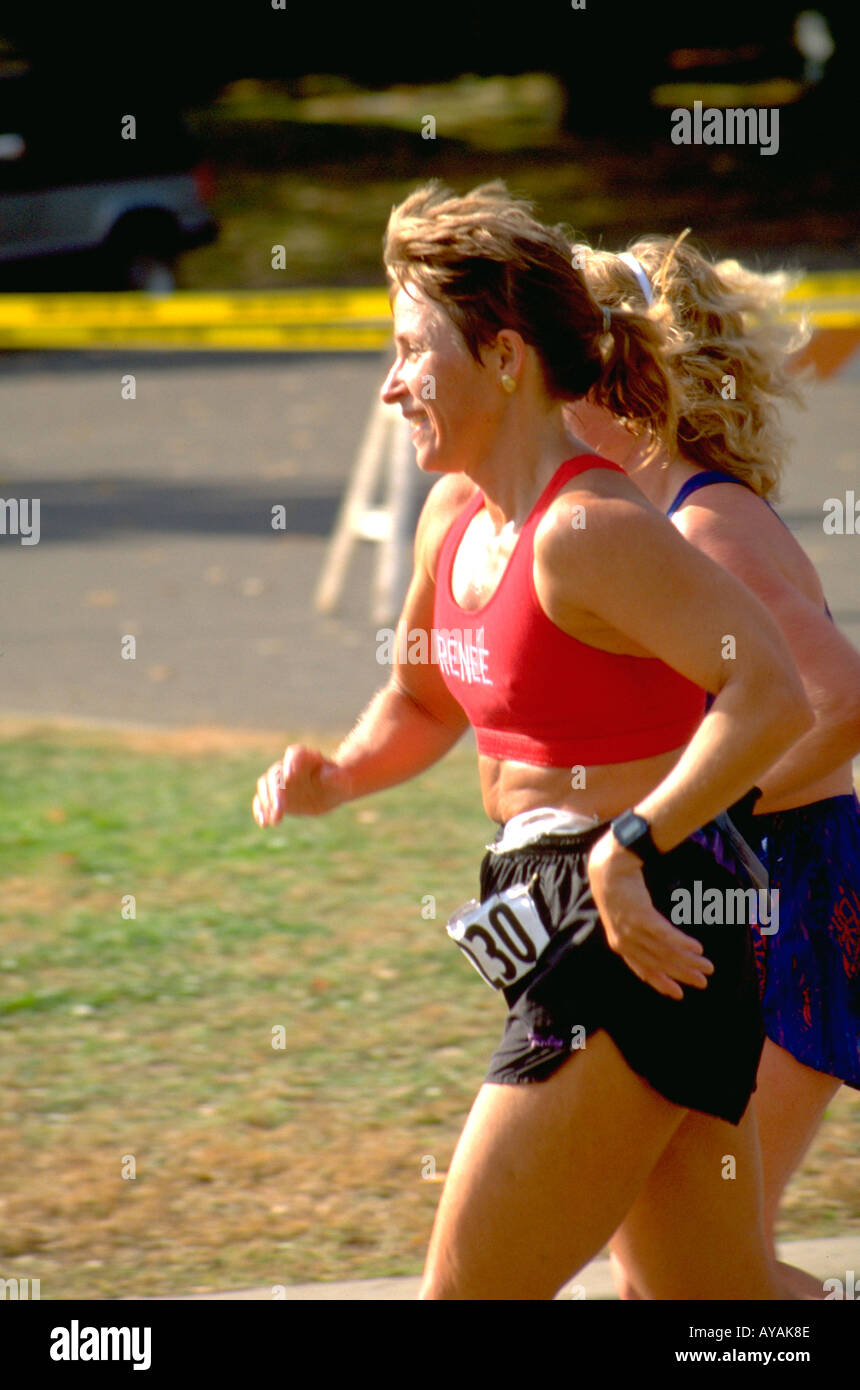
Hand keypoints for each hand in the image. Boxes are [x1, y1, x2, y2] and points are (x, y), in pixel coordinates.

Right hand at [252, 744, 346, 825]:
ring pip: (265, 787)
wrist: (332, 790)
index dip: (290, 763)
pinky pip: (263, 801)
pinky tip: (264, 823)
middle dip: (275, 790)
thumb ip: (335, 776)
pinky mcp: (275, 796)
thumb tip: (326, 775)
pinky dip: (261, 811)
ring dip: (266, 803)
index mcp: (306, 757)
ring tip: (275, 820)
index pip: (294, 754)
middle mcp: (288, 766)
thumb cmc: (339, 781)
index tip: (289, 775)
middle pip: (275, 774)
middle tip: (280, 808)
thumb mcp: (342, 779)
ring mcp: (280, 781)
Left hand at [587, 830, 713, 999]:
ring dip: (689, 961)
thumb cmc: (619, 894)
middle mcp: (625, 942)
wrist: (609, 871)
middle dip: (683, 974)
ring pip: (665, 951)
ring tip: (707, 966)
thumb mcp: (624, 921)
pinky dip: (682, 943)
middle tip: (703, 981)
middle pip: (659, 963)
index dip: (662, 983)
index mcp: (620, 946)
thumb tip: (660, 950)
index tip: (679, 994)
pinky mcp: (641, 915)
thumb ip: (638, 937)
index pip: (644, 970)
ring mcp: (632, 929)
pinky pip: (665, 934)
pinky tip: (697, 948)